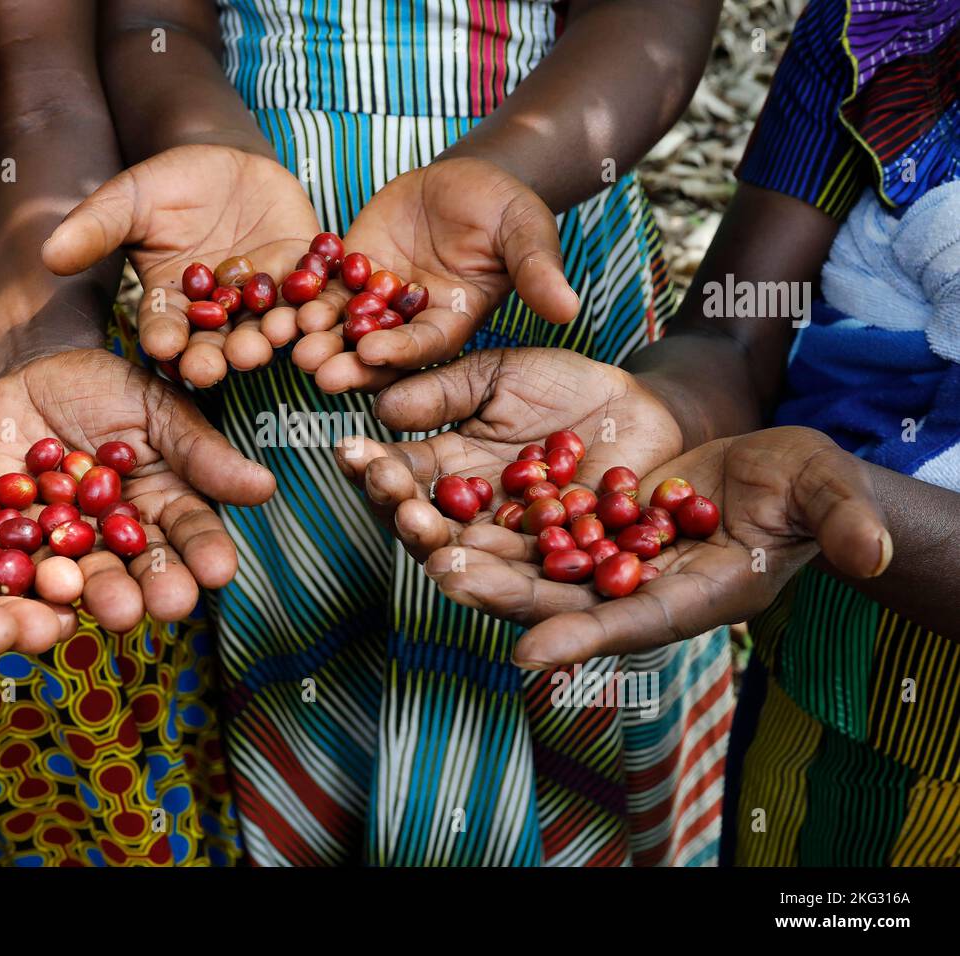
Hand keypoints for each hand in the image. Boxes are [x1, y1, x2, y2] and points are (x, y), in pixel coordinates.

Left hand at [0, 347, 275, 629]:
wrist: (34, 370)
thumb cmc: (110, 390)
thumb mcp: (161, 410)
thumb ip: (201, 452)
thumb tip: (264, 487)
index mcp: (163, 507)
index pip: (190, 537)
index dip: (205, 554)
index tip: (219, 571)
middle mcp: (116, 535)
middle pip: (137, 568)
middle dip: (152, 587)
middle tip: (167, 605)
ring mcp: (62, 538)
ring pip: (81, 572)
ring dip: (94, 591)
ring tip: (110, 606)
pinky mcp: (7, 531)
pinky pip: (13, 553)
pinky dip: (24, 569)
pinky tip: (38, 583)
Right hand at [41, 144, 320, 386]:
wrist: (229, 162)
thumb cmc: (169, 184)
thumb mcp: (129, 199)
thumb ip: (96, 227)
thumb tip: (50, 254)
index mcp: (173, 307)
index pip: (165, 330)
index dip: (165, 339)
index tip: (164, 347)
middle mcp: (219, 317)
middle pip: (219, 343)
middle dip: (218, 354)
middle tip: (217, 366)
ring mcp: (264, 302)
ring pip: (268, 326)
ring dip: (270, 336)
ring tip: (269, 340)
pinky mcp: (305, 280)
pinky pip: (314, 297)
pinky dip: (318, 304)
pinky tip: (321, 311)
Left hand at [294, 157, 579, 392]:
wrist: (465, 178)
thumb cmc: (505, 207)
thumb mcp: (525, 231)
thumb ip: (538, 271)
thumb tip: (568, 309)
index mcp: (451, 324)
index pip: (424, 346)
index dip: (399, 351)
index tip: (373, 353)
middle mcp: (408, 323)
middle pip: (374, 350)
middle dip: (345, 360)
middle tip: (313, 369)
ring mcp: (374, 301)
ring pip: (340, 325)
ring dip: (314, 335)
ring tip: (286, 341)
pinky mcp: (348, 273)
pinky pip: (320, 287)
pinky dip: (298, 295)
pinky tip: (272, 300)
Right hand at [335, 347, 682, 563]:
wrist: (646, 409)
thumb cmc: (567, 387)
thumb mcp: (500, 376)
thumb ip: (445, 392)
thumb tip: (381, 409)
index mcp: (452, 473)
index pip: (405, 478)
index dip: (377, 469)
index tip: (351, 452)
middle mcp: (476, 519)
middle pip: (431, 531)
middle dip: (410, 519)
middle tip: (400, 506)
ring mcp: (519, 548)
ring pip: (476, 565)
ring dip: (451, 562)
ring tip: (434, 553)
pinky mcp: (568, 572)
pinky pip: (540, 586)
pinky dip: (512, 587)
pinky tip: (489, 579)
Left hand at [433, 427, 891, 667]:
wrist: (754, 467)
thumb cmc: (797, 489)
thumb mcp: (820, 496)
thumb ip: (838, 522)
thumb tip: (869, 553)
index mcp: (683, 598)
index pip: (631, 626)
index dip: (584, 640)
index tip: (531, 653)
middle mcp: (622, 586)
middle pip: (551, 596)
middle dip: (496, 588)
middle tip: (439, 570)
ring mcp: (588, 552)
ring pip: (513, 556)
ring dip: (457, 543)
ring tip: (405, 518)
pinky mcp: (563, 514)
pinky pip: (504, 513)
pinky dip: (459, 502)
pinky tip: (416, 478)